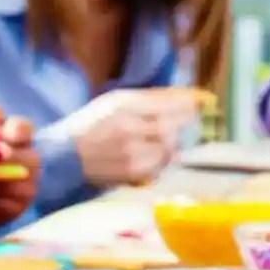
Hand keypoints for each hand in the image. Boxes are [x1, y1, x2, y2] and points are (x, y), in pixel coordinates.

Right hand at [65, 89, 198, 186]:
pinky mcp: (133, 171)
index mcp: (124, 104)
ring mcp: (132, 151)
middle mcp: (129, 126)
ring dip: (175, 143)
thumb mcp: (113, 102)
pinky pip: (160, 165)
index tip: (204, 101)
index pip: (168, 102)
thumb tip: (184, 97)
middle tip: (192, 121)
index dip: (190, 103)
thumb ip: (147, 99)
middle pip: (173, 125)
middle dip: (186, 123)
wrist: (64, 155)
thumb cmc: (91, 125)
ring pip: (170, 146)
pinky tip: (156, 155)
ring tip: (169, 139)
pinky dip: (164, 160)